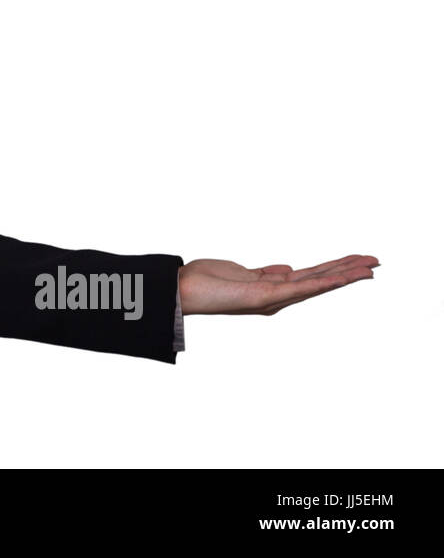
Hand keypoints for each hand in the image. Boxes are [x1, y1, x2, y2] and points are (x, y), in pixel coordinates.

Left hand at [178, 254, 377, 315]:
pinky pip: (301, 288)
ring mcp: (274, 298)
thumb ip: (267, 272)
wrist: (184, 290)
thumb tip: (288, 269)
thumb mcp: (242, 272)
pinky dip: (324, 282)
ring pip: (317, 284)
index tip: (358, 261)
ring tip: (370, 267)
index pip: (311, 277)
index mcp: (274, 288)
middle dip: (347, 270)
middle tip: (375, 261)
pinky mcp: (266, 297)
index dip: (335, 269)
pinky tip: (342, 277)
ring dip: (344, 275)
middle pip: (320, 279)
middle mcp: (278, 296)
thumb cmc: (208, 282)